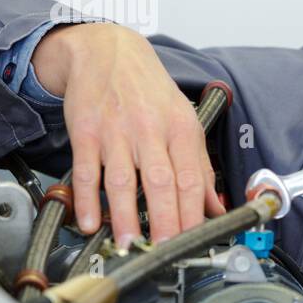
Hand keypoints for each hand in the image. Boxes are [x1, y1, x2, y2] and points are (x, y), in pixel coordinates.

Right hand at [36, 22, 225, 247]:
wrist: (107, 50)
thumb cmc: (149, 91)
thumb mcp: (184, 121)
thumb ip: (200, 166)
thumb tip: (216, 206)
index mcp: (180, 130)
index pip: (191, 180)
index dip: (192, 214)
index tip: (192, 242)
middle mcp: (150, 131)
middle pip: (161, 183)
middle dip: (164, 221)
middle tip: (163, 251)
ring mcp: (116, 132)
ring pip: (122, 181)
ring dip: (124, 217)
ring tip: (128, 244)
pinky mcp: (86, 132)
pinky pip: (86, 171)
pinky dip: (87, 199)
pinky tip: (89, 222)